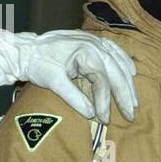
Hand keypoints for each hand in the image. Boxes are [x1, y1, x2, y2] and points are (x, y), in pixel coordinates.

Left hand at [17, 30, 137, 124]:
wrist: (27, 49)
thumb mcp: (53, 82)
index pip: (102, 82)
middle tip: (129, 116)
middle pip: (116, 73)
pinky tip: (132, 72)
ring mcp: (96, 41)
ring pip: (119, 63)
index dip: (105, 102)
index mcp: (86, 53)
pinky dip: (124, 62)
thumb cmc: (38, 64)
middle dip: (124, 96)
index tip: (105, 120)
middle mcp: (95, 44)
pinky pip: (115, 51)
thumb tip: (91, 115)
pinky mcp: (93, 41)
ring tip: (133, 102)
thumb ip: (73, 98)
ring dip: (127, 82)